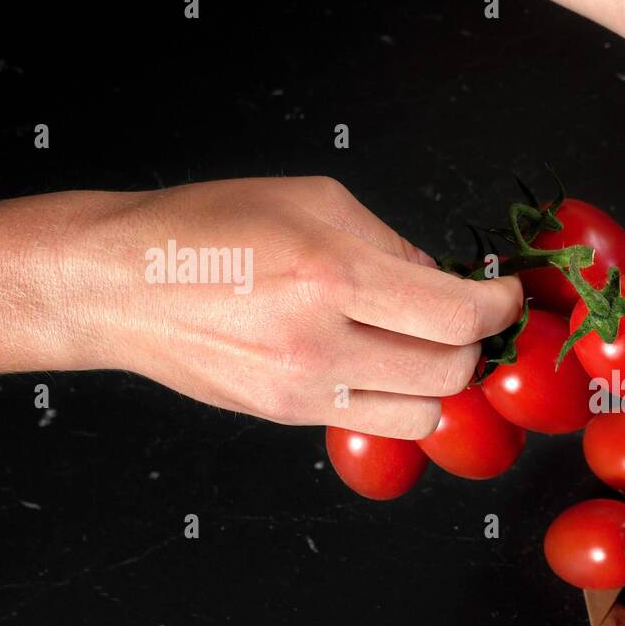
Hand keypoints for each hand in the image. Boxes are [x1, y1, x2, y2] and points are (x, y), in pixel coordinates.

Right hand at [0, 177, 521, 437]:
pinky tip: (382, 367)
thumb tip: (443, 279)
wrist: (119, 285)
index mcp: (332, 275)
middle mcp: (320, 342)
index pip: (457, 315)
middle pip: (451, 370)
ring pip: (425, 413)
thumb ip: (390, 243)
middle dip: (476, 342)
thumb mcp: (311, 201)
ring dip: (441, 380)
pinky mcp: (288, 417)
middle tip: (468, 317)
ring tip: (423, 346)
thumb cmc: (204, 230)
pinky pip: (378, 424)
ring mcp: (304, 390)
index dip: (500, 307)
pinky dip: (399, 400)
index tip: (505, 296)